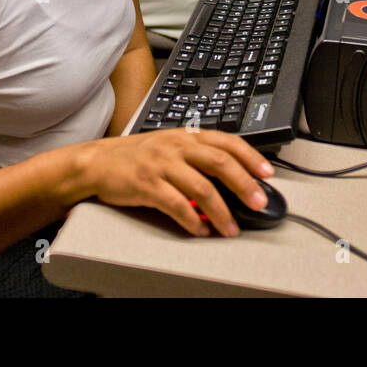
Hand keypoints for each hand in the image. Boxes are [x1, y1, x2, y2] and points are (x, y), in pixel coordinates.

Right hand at [79, 128, 274, 237]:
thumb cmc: (137, 156)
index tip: (268, 173)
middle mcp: (177, 146)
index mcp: (187, 136)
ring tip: (231, 228)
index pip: (227, 142)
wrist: (98, 162)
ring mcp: (162, 165)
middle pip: (220, 163)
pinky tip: (201, 230)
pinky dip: (192, 220)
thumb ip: (198, 156)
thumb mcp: (171, 146)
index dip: (251, 157)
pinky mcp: (147, 184)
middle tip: (259, 202)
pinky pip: (176, 205)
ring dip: (221, 211)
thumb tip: (233, 176)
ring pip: (201, 188)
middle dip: (244, 184)